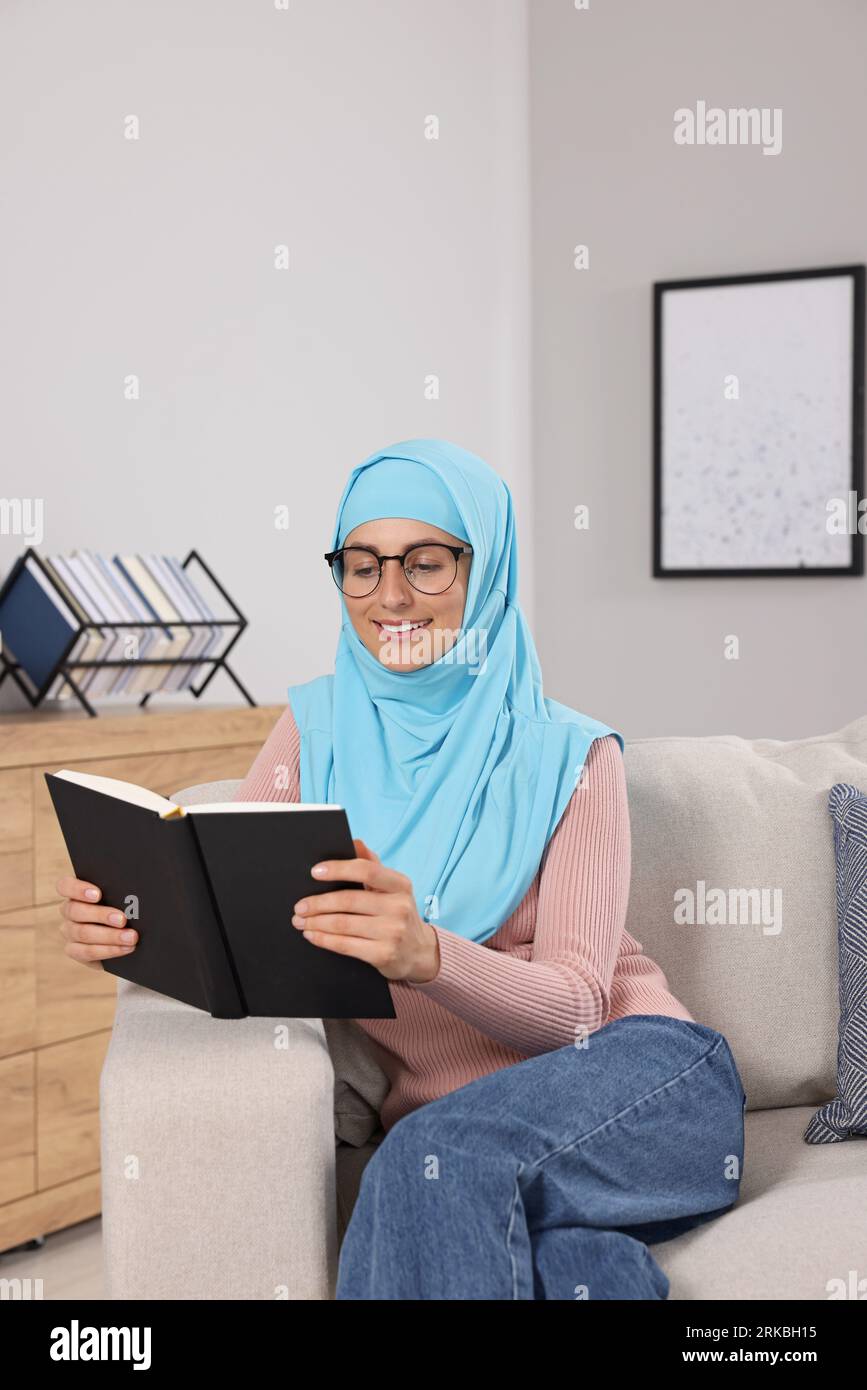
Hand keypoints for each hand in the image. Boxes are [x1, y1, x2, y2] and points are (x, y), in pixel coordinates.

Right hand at [56, 877, 138, 969]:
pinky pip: (87, 952)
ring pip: (82, 933)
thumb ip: (120, 893)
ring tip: (131, 937)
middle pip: (75, 911)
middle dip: (101, 915)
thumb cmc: (123, 908)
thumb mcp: (121, 898)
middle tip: (123, 919)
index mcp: (76, 893)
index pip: (65, 886)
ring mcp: (70, 932)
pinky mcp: (75, 951)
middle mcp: (69, 912)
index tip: (98, 894)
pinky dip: (108, 951)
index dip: (78, 889)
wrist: (123, 936)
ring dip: (110, 936)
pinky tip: (125, 948)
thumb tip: (135, 893)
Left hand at [291, 838, 440, 983]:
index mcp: (400, 884)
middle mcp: (399, 907)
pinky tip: (312, 935)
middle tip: (299, 906)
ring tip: (300, 921)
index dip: (338, 869)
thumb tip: (355, 842)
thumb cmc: (397, 913)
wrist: (419, 952)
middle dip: (318, 903)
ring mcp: (393, 932)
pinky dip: (323, 940)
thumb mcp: (393, 888)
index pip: (367, 870)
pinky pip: (345, 945)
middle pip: (348, 900)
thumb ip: (373, 865)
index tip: (315, 872)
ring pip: (343, 924)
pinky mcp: (384, 954)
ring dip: (316, 922)